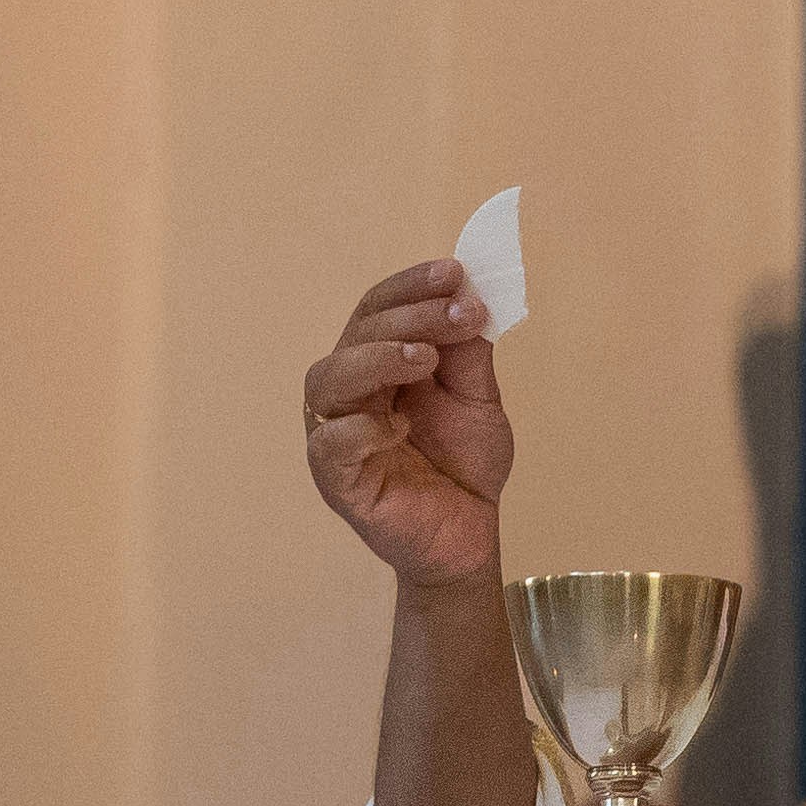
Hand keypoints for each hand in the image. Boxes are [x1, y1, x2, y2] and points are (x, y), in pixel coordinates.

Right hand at [304, 258, 508, 588]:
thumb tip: (467, 292)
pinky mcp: (334, 478)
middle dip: (411, 317)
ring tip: (428, 359)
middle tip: (461, 313)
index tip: (454, 271)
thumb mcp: (477, 395)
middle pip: (357, 333)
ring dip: (379, 358)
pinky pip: (330, 443)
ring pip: (329, 379)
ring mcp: (335, 433)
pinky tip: (401, 428)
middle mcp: (347, 390)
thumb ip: (467, 349)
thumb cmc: (463, 462)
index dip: (411, 286)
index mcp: (376, 362)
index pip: (378, 308)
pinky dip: (362, 428)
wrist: (469, 534)